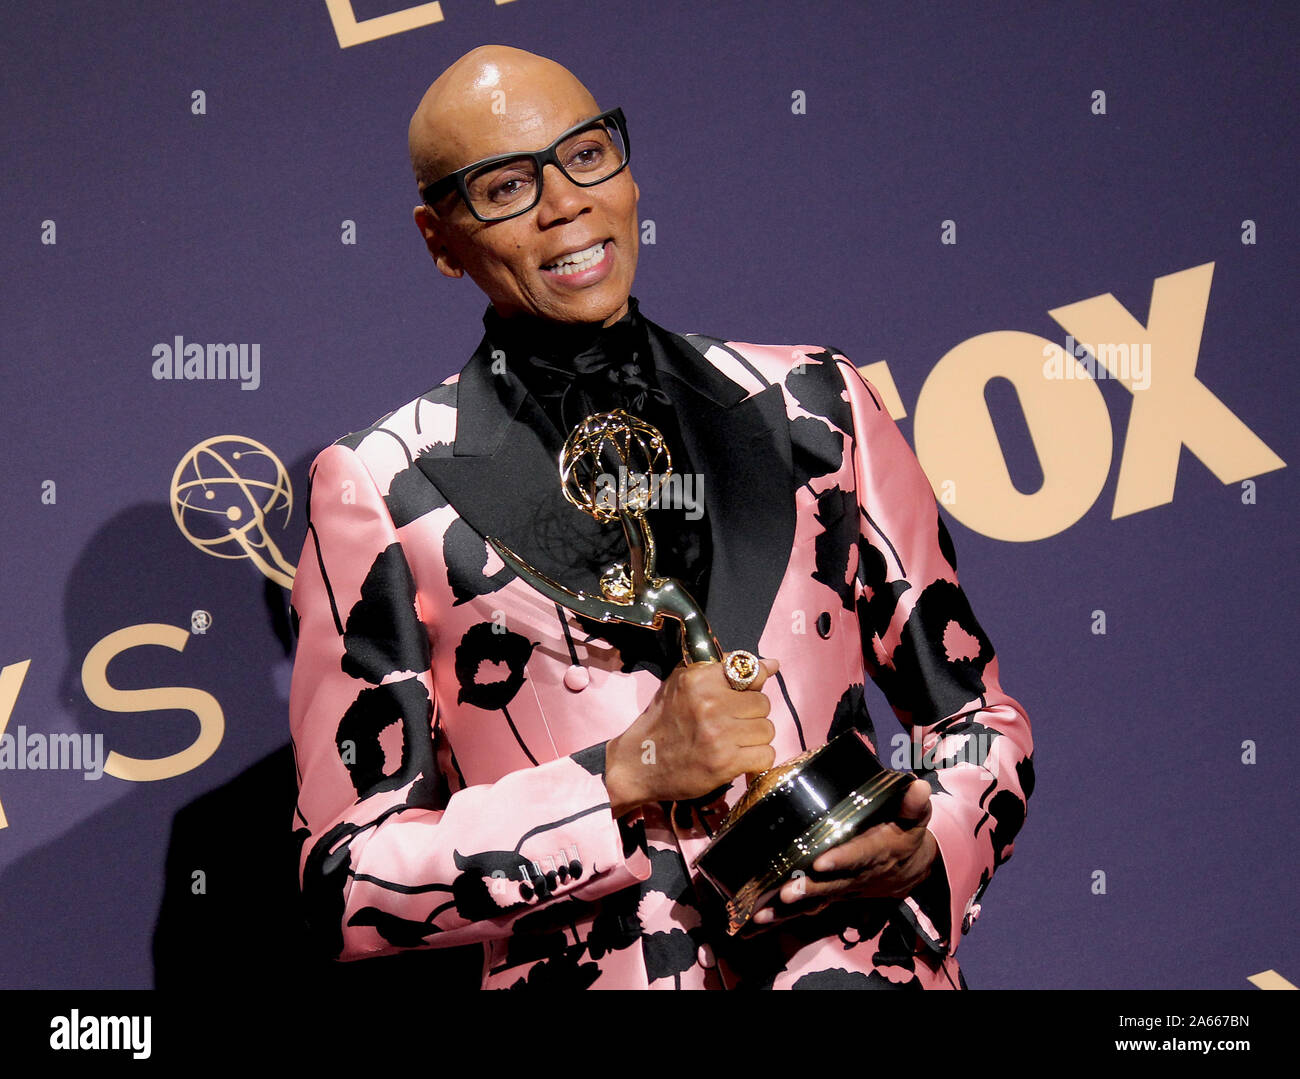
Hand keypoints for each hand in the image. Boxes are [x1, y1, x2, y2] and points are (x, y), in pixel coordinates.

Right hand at [605, 657, 779, 815]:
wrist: (639, 763)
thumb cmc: (664, 720)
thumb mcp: (685, 683)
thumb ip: (726, 670)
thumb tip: (772, 664)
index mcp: (699, 679)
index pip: (752, 672)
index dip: (751, 686)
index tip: (743, 695)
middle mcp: (710, 704)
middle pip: (763, 703)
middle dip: (751, 715)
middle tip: (731, 724)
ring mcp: (718, 735)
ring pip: (767, 730)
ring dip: (755, 738)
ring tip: (733, 741)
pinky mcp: (724, 763)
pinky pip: (765, 755)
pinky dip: (756, 760)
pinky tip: (738, 758)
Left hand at [751, 777, 937, 925]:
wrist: (908, 868)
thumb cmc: (905, 833)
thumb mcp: (915, 817)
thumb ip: (913, 803)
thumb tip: (917, 786)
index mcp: (878, 852)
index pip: (860, 855)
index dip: (842, 860)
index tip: (820, 862)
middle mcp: (859, 875)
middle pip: (833, 884)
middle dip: (809, 889)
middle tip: (785, 893)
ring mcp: (843, 887)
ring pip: (816, 899)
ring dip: (790, 909)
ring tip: (763, 914)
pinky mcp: (831, 894)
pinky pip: (807, 907)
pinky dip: (783, 916)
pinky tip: (757, 922)